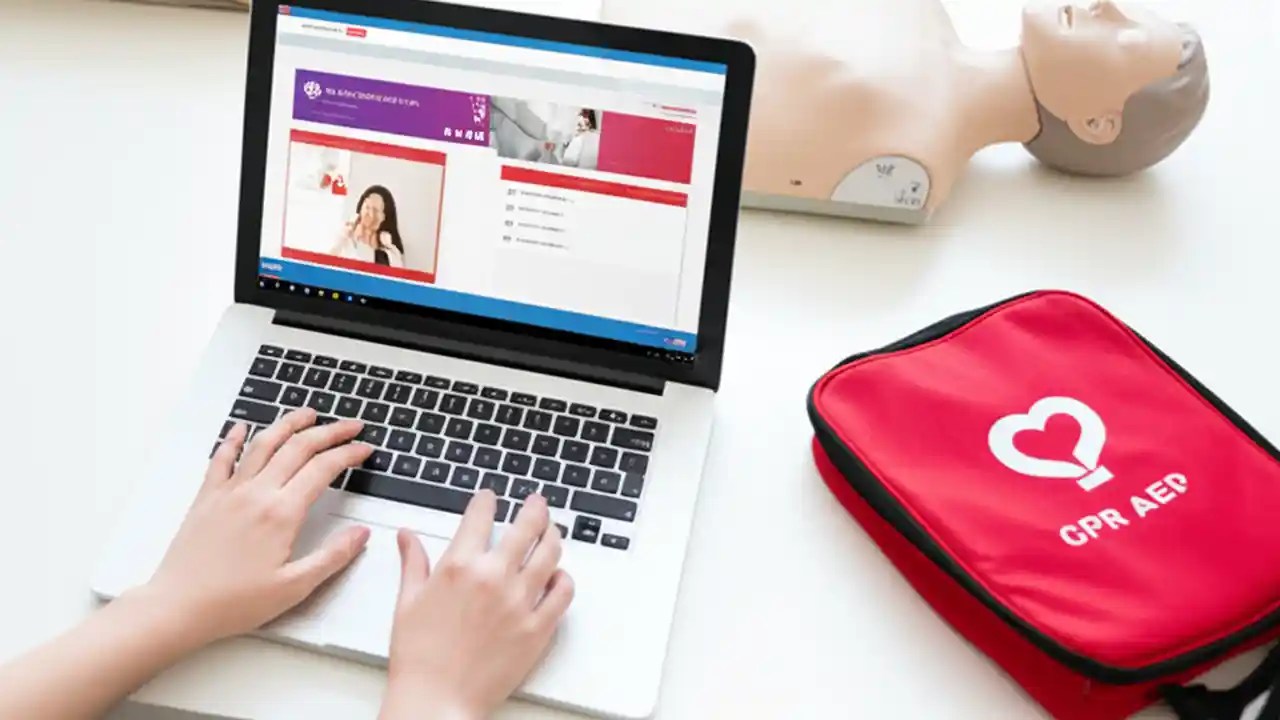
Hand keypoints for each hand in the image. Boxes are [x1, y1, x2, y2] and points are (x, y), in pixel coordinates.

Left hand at [141, 408, 373, 646]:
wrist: (178, 606)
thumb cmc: (234, 603)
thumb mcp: (294, 587)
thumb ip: (332, 557)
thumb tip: (361, 533)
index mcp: (282, 514)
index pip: (324, 469)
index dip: (349, 454)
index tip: (365, 449)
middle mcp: (257, 493)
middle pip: (299, 447)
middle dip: (330, 431)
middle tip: (351, 425)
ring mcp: (229, 492)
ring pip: (264, 443)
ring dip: (289, 423)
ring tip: (308, 413)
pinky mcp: (207, 498)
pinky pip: (222, 458)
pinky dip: (234, 438)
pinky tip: (243, 427)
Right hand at [380, 491, 574, 719]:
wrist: (436, 701)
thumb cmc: (419, 657)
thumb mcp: (407, 602)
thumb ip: (413, 562)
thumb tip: (407, 536)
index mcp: (458, 566)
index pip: (481, 515)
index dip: (487, 500)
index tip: (489, 498)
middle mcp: (493, 578)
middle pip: (527, 525)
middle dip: (534, 508)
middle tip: (536, 503)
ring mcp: (520, 602)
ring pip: (551, 553)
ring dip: (553, 536)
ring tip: (551, 532)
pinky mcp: (538, 628)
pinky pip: (563, 593)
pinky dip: (563, 579)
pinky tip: (558, 575)